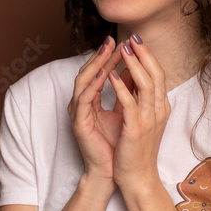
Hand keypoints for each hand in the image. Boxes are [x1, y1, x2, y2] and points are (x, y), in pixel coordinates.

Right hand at [67, 36, 132, 182]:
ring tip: (109, 49)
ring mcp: (78, 112)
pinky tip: (105, 72)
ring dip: (96, 63)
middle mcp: (81, 104)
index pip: (98, 72)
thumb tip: (132, 70)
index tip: (122, 42)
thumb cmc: (118, 144)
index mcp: (91, 101)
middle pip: (88, 71)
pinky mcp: (79, 122)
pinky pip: (84, 97)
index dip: (108, 56)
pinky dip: (94, 83)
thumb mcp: (125, 111)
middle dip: (101, 54)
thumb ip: (125, 92)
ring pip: (83, 80)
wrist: (114, 171)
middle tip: (113, 39)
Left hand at [105, 36, 170, 190]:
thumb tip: (130, 74)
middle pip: (155, 74)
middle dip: (143, 53)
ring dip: (133, 64)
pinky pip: (129, 102)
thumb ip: (137, 98)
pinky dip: (120, 86)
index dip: (148, 56)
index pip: (158, 74)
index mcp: (160, 107)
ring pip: (145, 84)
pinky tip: (111, 74)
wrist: (138, 178)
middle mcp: (159, 110)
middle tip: (131, 37)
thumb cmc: (136, 150)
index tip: (136, 40)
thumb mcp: (140, 119)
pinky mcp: (136, 129)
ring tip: (121, 50)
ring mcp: (149, 119)